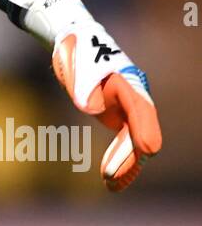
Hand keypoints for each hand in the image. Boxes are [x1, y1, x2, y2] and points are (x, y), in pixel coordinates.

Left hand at [16, 0, 162, 191]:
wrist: (75, 39)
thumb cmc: (78, 49)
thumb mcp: (77, 63)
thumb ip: (84, 84)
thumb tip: (91, 107)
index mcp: (126, 80)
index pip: (139, 107)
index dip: (145, 128)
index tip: (149, 149)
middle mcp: (134, 95)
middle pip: (139, 130)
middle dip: (129, 156)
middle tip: (111, 177)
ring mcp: (128, 107)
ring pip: (134, 142)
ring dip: (125, 164)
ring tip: (111, 186)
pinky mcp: (119, 116)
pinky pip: (125, 143)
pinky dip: (119, 160)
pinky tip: (111, 181)